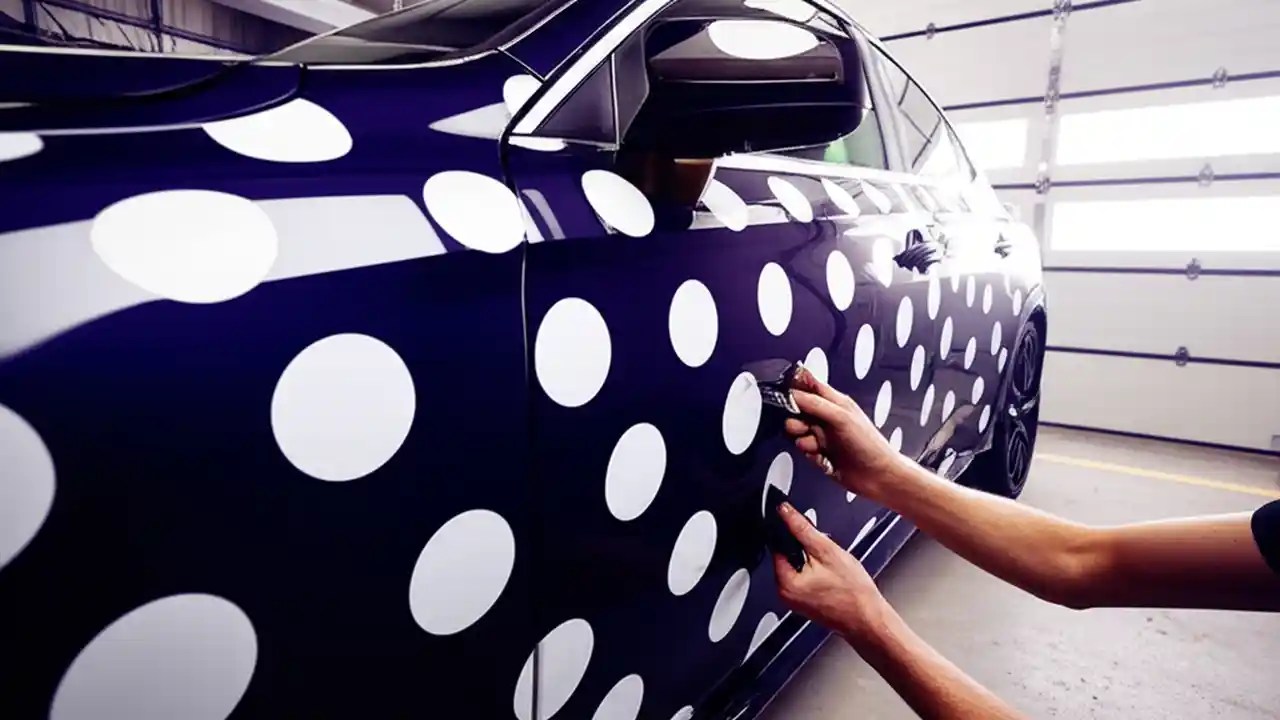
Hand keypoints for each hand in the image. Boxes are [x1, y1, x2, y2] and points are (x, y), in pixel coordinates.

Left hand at [772, 502, 889, 636]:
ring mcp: (794, 599)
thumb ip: (802, 529)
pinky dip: (815, 571)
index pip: (777, 544)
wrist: (869, 620)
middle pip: (786, 555)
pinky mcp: (803, 602)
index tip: (806, 529)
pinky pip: (803, 578)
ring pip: (796, 566)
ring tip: (831, 567)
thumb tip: (784, 512)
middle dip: (804, 548)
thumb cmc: (854, 593)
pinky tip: (831, 577)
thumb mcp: (828, 552)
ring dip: (811, 559)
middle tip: (825, 553)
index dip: (792, 532)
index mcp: (784, 582)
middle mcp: (784, 593)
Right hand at [785, 366, 902, 497]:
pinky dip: (810, 455)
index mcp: (835, 402)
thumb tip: (793, 394)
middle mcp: (828, 417)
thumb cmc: (869, 444)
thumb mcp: (841, 417)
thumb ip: (815, 404)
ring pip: (798, 433)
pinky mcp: (821, 454)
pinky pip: (803, 451)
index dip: (796, 389)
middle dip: (796, 420)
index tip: (787, 397)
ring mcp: (824, 436)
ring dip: (803, 440)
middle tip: (802, 427)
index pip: (810, 386)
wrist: (878, 477)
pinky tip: (823, 458)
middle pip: (798, 410)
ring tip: (815, 446)